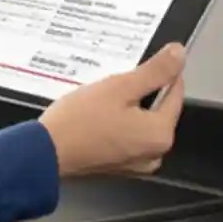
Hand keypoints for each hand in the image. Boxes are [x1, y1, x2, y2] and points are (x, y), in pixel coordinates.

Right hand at [38, 43, 186, 177]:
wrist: (44, 152)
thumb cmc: (78, 123)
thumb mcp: (119, 87)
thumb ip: (154, 71)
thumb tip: (178, 55)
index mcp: (160, 134)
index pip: (174, 93)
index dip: (160, 73)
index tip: (142, 64)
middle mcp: (154, 154)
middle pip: (156, 110)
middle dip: (137, 93)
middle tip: (112, 85)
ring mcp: (135, 163)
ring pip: (138, 123)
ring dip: (125, 109)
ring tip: (99, 101)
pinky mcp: (118, 166)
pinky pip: (125, 137)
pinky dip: (115, 125)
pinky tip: (94, 118)